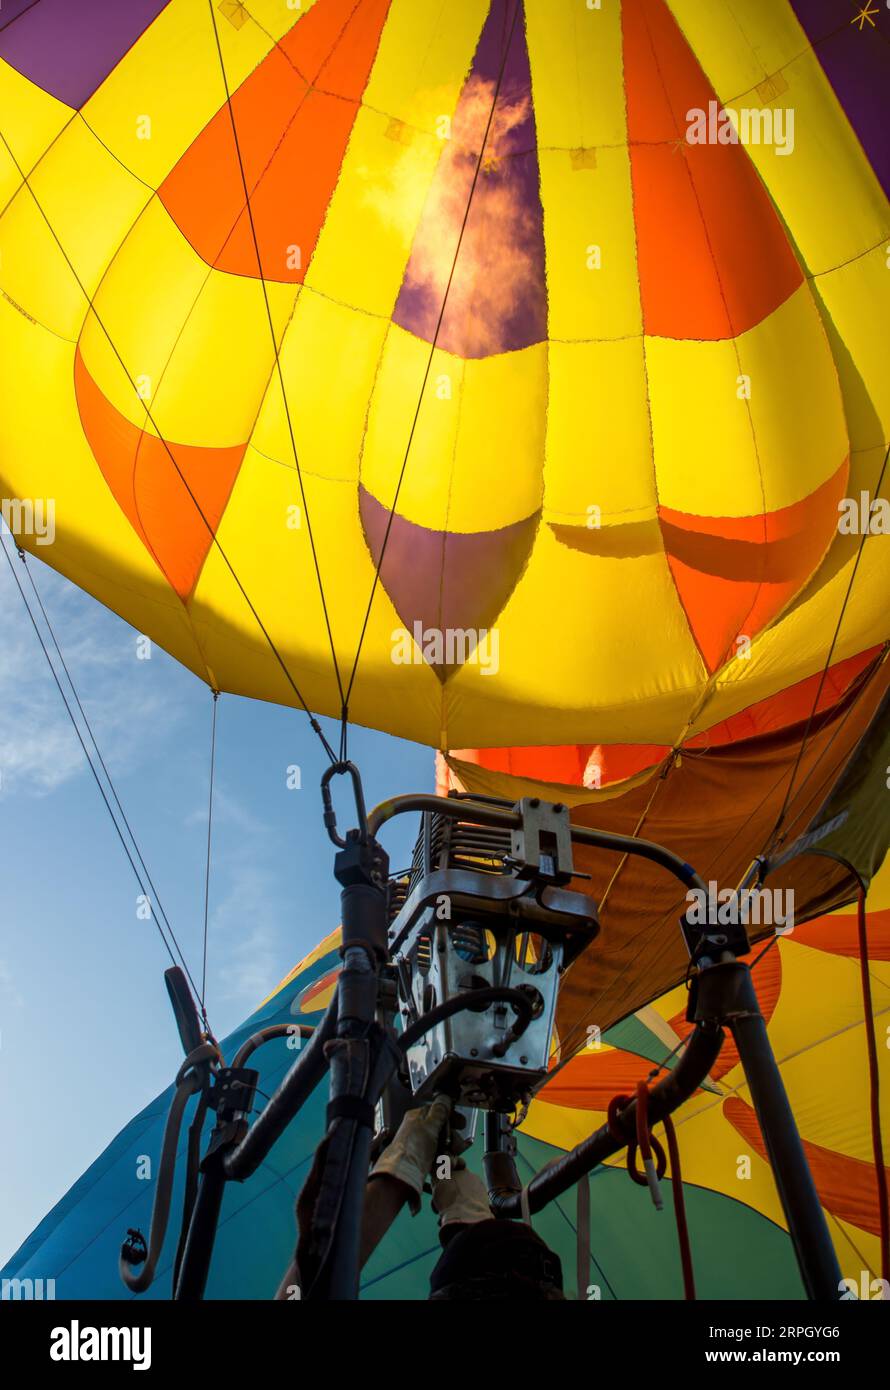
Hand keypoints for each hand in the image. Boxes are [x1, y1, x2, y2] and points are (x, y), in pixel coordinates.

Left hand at [369, 1094, 452, 1211]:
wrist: (404, 1174)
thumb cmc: (412, 1147)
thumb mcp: (429, 1125)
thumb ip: (439, 1111)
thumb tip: (445, 1098)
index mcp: (417, 1117)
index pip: (437, 1111)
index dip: (450, 1117)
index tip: (460, 1123)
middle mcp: (418, 1131)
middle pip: (442, 1129)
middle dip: (452, 1136)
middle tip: (457, 1142)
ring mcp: (421, 1146)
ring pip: (442, 1144)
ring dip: (451, 1150)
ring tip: (452, 1155)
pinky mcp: (424, 1160)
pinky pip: (439, 1157)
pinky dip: (446, 1160)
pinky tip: (448, 1163)